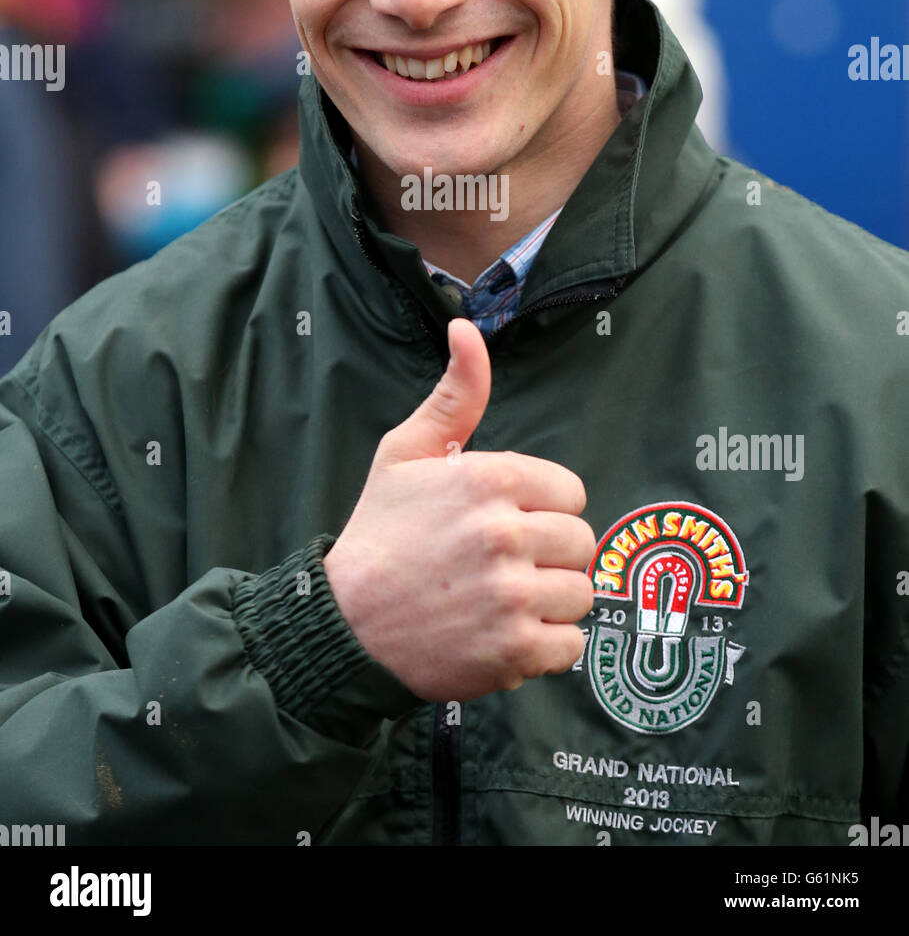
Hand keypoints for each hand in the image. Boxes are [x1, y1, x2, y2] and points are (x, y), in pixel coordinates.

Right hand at [323, 317, 594, 699]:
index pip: (570, 491)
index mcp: (489, 478)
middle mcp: (505, 533)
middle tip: (503, 566)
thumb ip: (455, 395)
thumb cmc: (379, 534)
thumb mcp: (405, 452)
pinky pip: (571, 646)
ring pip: (580, 593)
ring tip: (503, 602)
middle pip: (581, 542)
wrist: (343, 625)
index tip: (507, 524)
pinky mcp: (513, 650)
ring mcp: (511, 594)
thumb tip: (467, 329)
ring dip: (549, 602)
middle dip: (549, 555)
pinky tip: (505, 635)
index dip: (543, 508)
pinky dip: (545, 647)